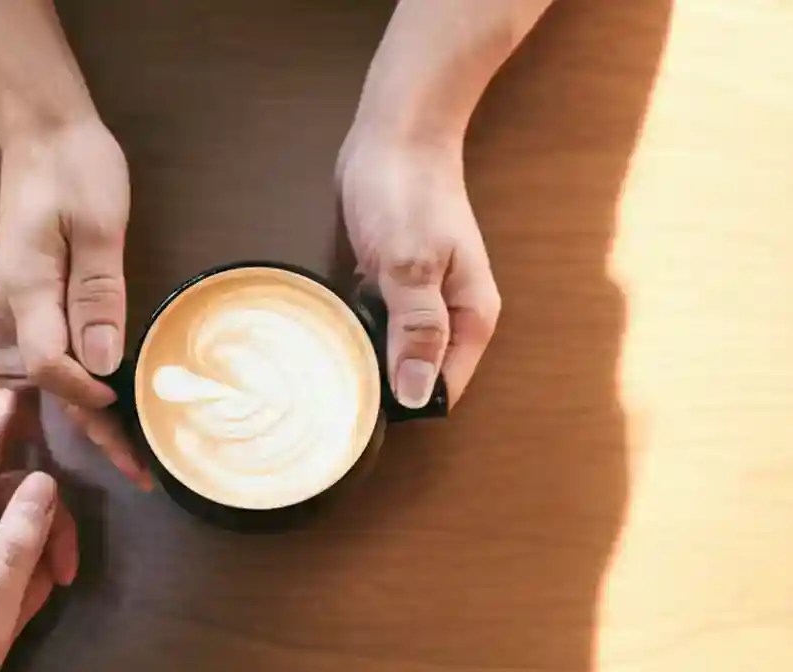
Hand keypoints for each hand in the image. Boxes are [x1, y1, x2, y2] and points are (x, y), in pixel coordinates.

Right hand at [0, 120, 150, 488]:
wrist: (41, 132)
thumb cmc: (73, 168)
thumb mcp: (95, 223)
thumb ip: (98, 293)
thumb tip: (102, 363)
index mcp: (24, 293)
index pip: (50, 368)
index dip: (88, 397)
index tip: (127, 411)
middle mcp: (8, 311)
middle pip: (41, 387)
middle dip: (86, 430)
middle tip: (134, 469)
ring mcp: (10, 308)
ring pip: (32, 381)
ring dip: (72, 418)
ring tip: (117, 453)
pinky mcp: (23, 301)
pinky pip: (34, 361)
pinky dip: (61, 393)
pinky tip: (90, 409)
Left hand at [337, 132, 500, 407]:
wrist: (396, 132)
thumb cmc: (406, 193)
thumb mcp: (410, 266)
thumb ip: (416, 330)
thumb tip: (418, 395)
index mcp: (471, 316)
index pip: (444, 387)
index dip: (407, 406)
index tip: (360, 417)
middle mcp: (450, 314)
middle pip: (419, 373)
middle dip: (381, 388)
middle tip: (331, 399)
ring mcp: (421, 297)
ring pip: (393, 349)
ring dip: (364, 359)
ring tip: (322, 374)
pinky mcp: (392, 281)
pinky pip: (374, 322)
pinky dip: (354, 330)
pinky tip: (326, 336)